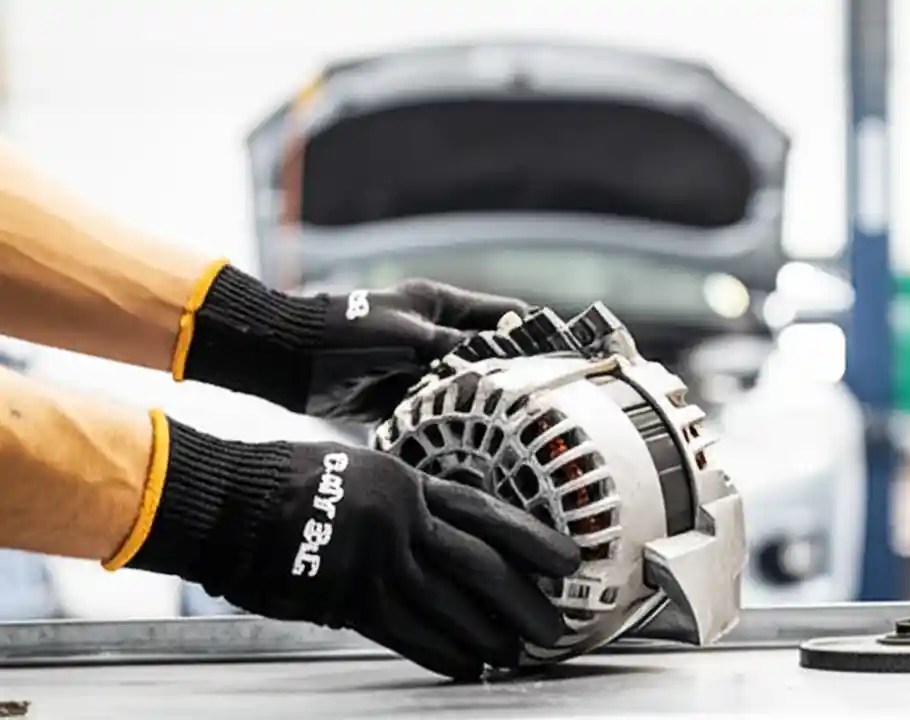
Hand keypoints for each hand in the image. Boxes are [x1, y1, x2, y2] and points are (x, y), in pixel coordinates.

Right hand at [127, 419, 580, 679]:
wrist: (226, 499)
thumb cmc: (284, 478)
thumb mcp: (358, 469)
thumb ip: (402, 499)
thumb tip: (434, 527)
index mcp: (405, 483)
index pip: (484, 513)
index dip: (530, 537)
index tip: (564, 558)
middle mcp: (400, 522)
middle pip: (479, 566)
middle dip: (521, 598)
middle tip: (552, 624)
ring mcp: (374, 562)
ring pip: (449, 605)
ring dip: (487, 633)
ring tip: (516, 652)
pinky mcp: (347, 599)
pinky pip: (406, 632)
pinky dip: (440, 651)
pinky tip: (467, 665)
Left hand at [182, 265, 528, 421]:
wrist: (286, 358)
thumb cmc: (344, 333)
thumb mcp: (409, 338)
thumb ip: (455, 352)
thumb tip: (499, 368)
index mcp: (441, 306)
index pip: (505, 315)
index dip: (538, 331)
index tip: (569, 351)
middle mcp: (435, 336)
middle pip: (489, 355)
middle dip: (516, 376)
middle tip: (552, 400)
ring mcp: (418, 367)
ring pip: (465, 387)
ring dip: (483, 405)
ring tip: (521, 427)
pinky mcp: (399, 397)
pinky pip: (435, 412)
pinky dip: (451, 425)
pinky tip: (474, 443)